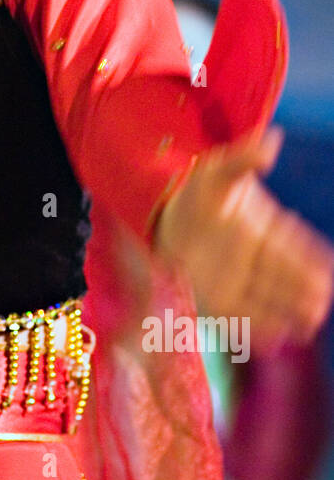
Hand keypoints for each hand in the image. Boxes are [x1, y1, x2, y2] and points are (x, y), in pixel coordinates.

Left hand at [154, 126, 333, 349]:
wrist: (163, 214)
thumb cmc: (197, 190)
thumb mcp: (217, 169)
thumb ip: (244, 158)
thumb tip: (272, 139)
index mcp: (262, 226)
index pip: (291, 244)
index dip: (309, 259)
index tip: (325, 273)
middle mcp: (253, 255)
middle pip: (283, 276)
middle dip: (302, 290)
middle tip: (321, 304)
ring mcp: (236, 276)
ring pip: (267, 296)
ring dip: (287, 311)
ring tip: (308, 325)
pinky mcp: (215, 294)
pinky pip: (239, 312)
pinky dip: (256, 325)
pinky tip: (274, 339)